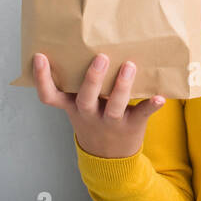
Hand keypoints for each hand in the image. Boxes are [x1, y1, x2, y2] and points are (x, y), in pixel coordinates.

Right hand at [32, 52, 165, 158]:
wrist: (109, 158)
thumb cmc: (94, 119)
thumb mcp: (79, 106)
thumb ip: (79, 83)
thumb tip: (84, 43)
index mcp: (73, 107)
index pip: (50, 96)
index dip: (42, 78)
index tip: (40, 57)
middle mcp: (89, 115)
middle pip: (86, 99)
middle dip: (93, 79)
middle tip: (101, 58)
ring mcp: (110, 121)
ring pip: (114, 106)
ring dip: (121, 86)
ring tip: (129, 66)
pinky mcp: (131, 125)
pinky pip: (141, 114)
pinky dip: (150, 106)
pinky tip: (159, 97)